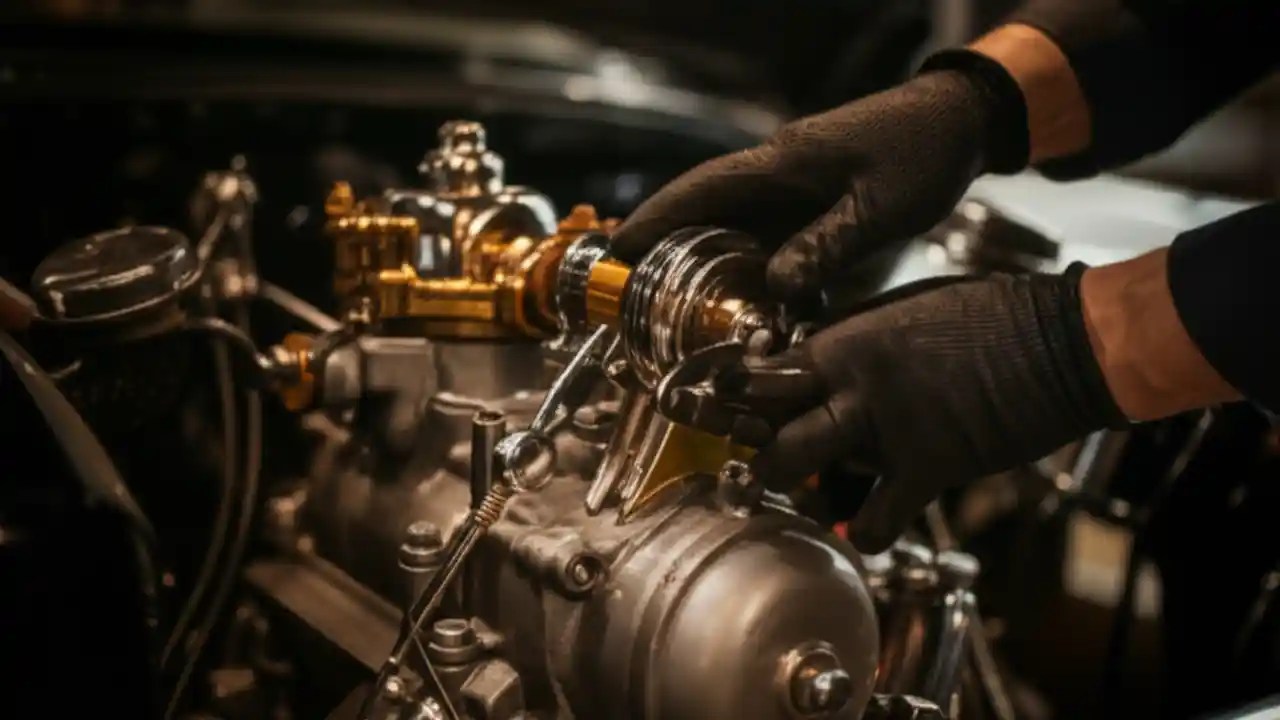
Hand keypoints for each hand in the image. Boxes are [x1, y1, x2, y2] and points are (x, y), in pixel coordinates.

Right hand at [610, 58, 1027, 304]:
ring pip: (739, 223)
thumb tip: (774, 285)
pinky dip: (760, 262)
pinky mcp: (817, 195)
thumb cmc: (923, 152)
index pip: (702, 189)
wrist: (963, 119)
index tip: (620, 248)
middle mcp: (779, 170)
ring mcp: (797, 182)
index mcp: (784, 163)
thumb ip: (826, 246)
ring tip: (688, 304)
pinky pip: (775, 231)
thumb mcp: (880, 208)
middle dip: (670, 244)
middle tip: (640, 290)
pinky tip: (762, 299)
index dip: (655, 217)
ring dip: (713, 258)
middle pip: (707, 207)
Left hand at [714, 268, 1126, 553]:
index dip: (723, 388)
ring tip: (782, 491)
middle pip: (763, 421)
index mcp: (845, 341)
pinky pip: (873, 519)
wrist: (1060, 342)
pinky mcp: (925, 468)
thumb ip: (854, 339)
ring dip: (784, 484)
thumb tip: (818, 357)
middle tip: (738, 455)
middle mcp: (851, 385)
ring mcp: (884, 429)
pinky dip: (861, 533)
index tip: (695, 398)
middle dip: (742, 443)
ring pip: (796, 467)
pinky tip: (857, 530)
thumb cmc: (988, 316)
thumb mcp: (904, 309)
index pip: (762, 369)